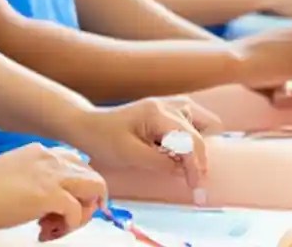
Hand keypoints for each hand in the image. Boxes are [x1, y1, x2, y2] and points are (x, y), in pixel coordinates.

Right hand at [0, 144, 106, 240]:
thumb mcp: (10, 177)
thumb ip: (31, 181)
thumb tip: (46, 205)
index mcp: (39, 152)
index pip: (78, 164)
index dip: (75, 189)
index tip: (57, 209)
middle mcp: (49, 158)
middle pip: (93, 176)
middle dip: (86, 203)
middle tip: (62, 222)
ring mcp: (49, 175)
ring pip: (96, 188)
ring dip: (82, 214)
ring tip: (55, 227)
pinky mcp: (46, 195)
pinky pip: (77, 212)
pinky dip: (67, 227)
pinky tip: (43, 232)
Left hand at [68, 97, 221, 202]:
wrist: (87, 125)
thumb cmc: (103, 139)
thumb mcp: (129, 155)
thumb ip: (159, 162)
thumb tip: (183, 170)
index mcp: (157, 113)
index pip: (190, 139)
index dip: (196, 165)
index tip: (195, 186)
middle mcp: (168, 104)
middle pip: (204, 128)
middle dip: (200, 155)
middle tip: (192, 179)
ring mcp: (169, 104)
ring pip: (203, 122)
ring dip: (198, 144)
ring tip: (185, 165)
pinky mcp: (167, 111)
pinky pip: (192, 123)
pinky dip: (191, 139)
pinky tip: (177, 154)